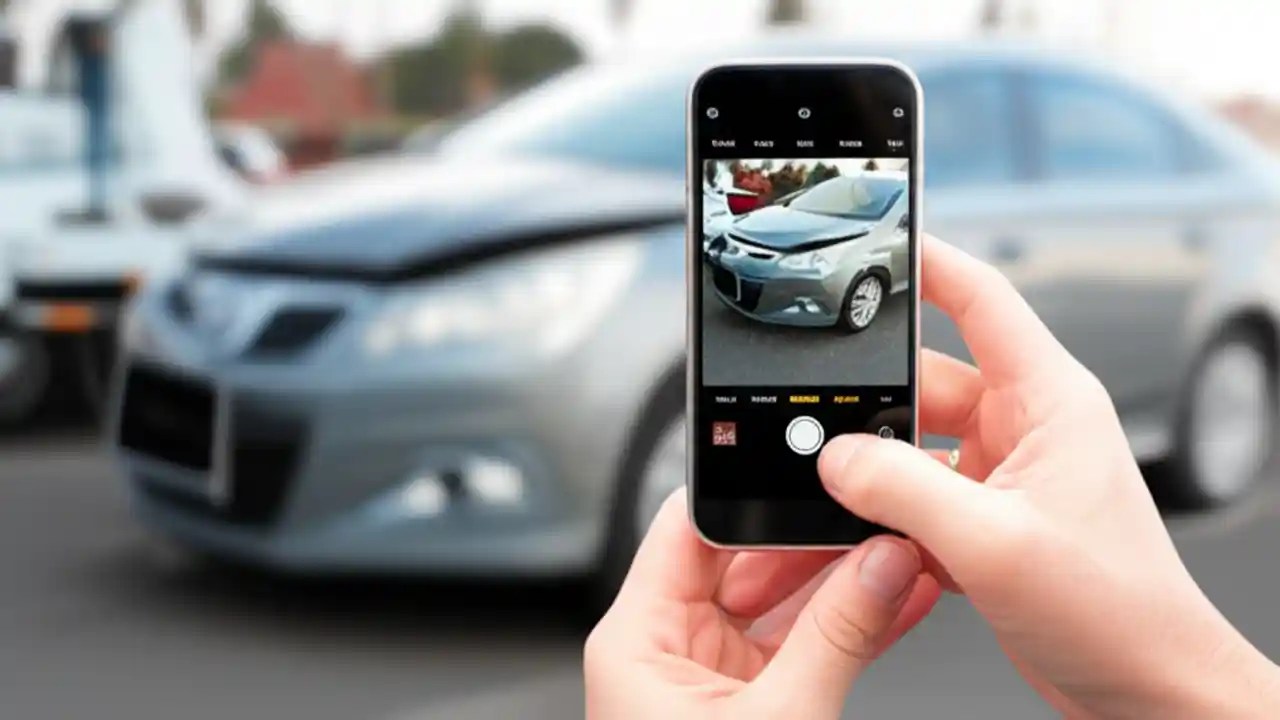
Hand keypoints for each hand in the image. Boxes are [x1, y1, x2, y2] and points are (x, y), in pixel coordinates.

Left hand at [585, 492, 939, 718]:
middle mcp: (665, 647)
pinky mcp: (745, 703)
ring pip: (779, 603)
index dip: (752, 490)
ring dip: (840, 581)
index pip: (691, 527)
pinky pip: (798, 645)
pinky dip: (844, 627)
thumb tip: (881, 565)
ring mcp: (708, 676)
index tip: (815, 473)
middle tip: (878, 516)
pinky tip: (895, 601)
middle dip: (815, 538)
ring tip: (901, 551)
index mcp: (637, 636)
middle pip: (743, 558)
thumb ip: (837, 636)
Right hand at [817, 235, 1279, 716]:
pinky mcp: (983, 522)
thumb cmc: (1115, 610)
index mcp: (1048, 400)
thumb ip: (904, 489)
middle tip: (819, 426)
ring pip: (908, 449)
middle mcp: (1023, 427)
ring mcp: (1001, 476)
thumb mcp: (996, 542)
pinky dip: (882, 518)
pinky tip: (862, 541)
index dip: (926, 263)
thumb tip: (836, 457)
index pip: (980, 300)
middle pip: (921, 384)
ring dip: (872, 475)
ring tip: (838, 497)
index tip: (871, 242)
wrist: (1144, 690)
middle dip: (868, 407)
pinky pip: (913, 499)